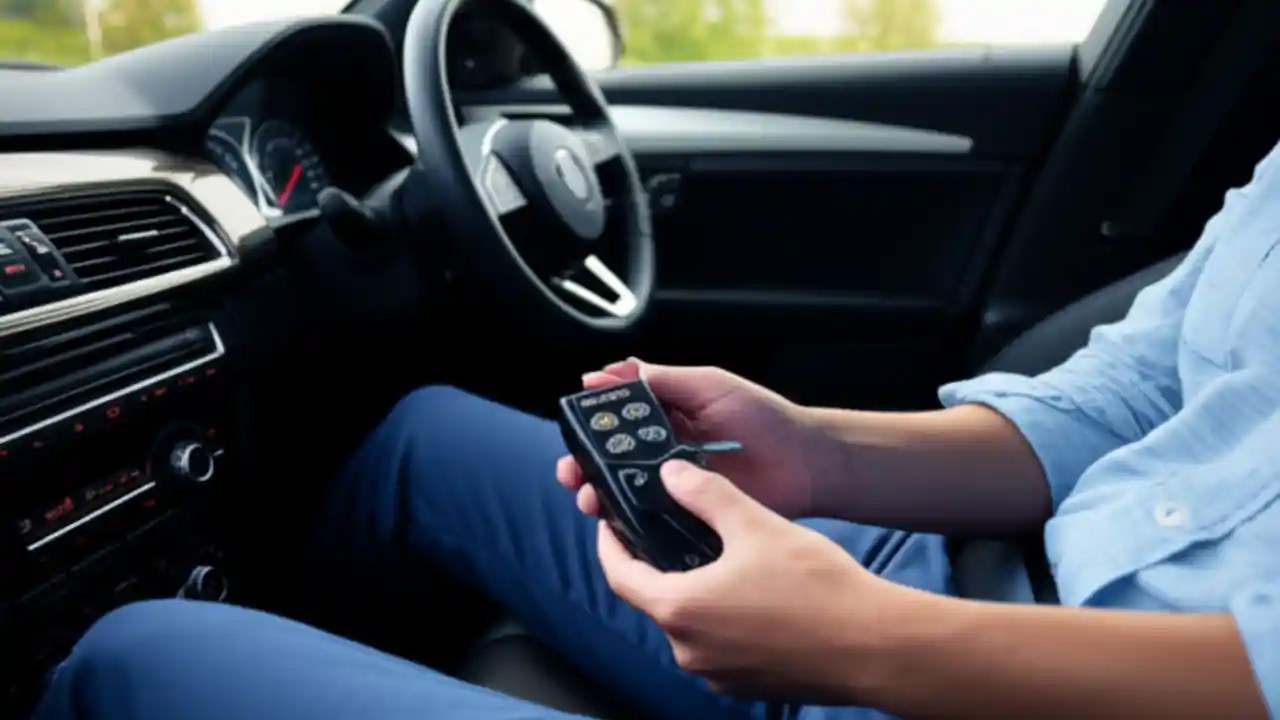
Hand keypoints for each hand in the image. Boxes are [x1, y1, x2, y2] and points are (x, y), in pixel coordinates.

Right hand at [555, 358, 831, 518]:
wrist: (806, 462)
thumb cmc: (763, 416)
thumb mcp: (708, 385)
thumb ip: (660, 380)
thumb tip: (606, 372)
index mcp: (664, 419)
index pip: (614, 423)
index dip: (589, 428)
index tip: (571, 430)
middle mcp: (663, 455)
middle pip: (609, 463)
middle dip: (583, 467)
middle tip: (570, 472)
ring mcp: (674, 489)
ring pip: (623, 494)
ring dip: (598, 496)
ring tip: (589, 498)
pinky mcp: (687, 518)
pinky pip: (651, 523)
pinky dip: (629, 525)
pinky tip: (616, 524)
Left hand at [597, 460, 898, 702]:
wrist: (875, 647)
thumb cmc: (815, 585)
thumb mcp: (755, 524)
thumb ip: (706, 494)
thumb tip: (670, 473)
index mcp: (680, 609)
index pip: (619, 575)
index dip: (610, 545)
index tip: (610, 522)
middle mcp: (688, 651)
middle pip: (655, 600)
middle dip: (660, 566)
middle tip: (673, 532)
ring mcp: (718, 675)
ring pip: (691, 624)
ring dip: (697, 593)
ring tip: (722, 559)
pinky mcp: (748, 687)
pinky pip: (721, 647)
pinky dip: (725, 620)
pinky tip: (755, 595)